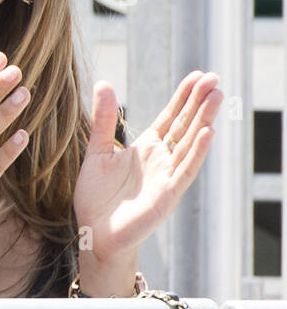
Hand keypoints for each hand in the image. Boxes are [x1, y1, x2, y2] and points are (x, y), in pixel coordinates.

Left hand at [74, 72, 221, 264]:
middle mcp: (161, 160)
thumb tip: (103, 83)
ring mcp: (167, 177)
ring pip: (189, 143)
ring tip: (216, 96)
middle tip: (214, 78)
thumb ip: (103, 120)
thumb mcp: (97, 152)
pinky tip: (206, 132)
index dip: (183, 97)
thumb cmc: (96, 197)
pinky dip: (196, 152)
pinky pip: (185, 170)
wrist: (93, 233)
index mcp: (146, 149)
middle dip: (199, 102)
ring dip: (203, 120)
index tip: (197, 75)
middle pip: (184, 125)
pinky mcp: (167, 195)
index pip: (170, 117)